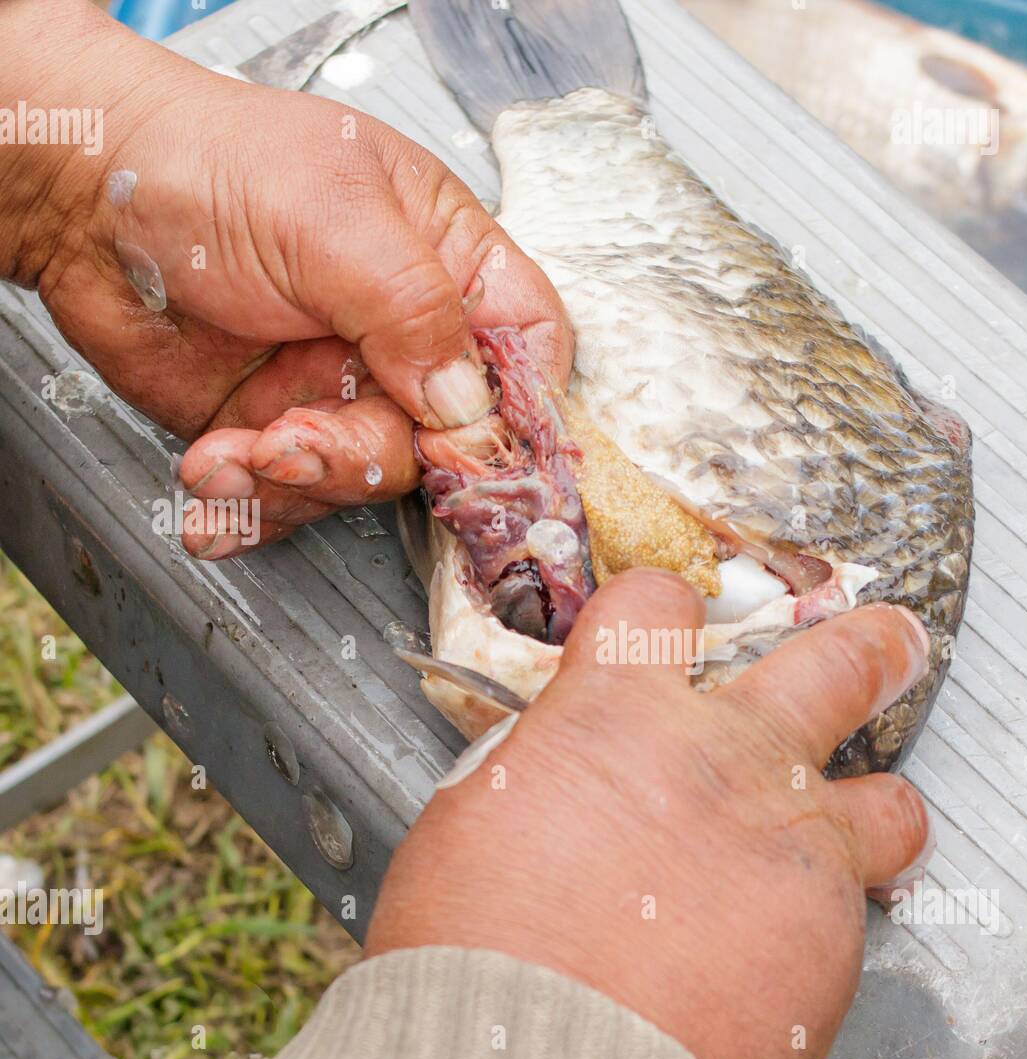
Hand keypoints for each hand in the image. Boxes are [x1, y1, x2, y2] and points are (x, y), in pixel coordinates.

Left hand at [8, 0, 570, 557]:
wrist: (81, 196)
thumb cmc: (208, 164)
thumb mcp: (333, 217)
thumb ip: (414, 307)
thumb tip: (468, 404)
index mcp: (445, 263)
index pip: (525, 347)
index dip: (514, 409)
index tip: (469, 447)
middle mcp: (403, 336)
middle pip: (443, 439)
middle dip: (367, 454)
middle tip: (301, 442)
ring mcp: (342, 387)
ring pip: (366, 476)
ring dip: (297, 481)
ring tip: (237, 452)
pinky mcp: (279, 428)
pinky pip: (291, 495)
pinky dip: (250, 505)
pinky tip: (212, 486)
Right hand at [366, 573, 932, 1058]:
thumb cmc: (478, 957)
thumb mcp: (482, 821)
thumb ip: (561, 776)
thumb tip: (585, 783)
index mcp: (619, 715)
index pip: (656, 608)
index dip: (662, 612)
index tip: (671, 621)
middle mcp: (725, 758)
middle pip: (832, 664)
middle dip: (867, 649)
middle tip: (891, 645)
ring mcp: (793, 842)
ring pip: (886, 801)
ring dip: (880, 804)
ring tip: (878, 815)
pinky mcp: (831, 936)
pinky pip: (849, 917)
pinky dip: (823, 930)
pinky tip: (784, 964)